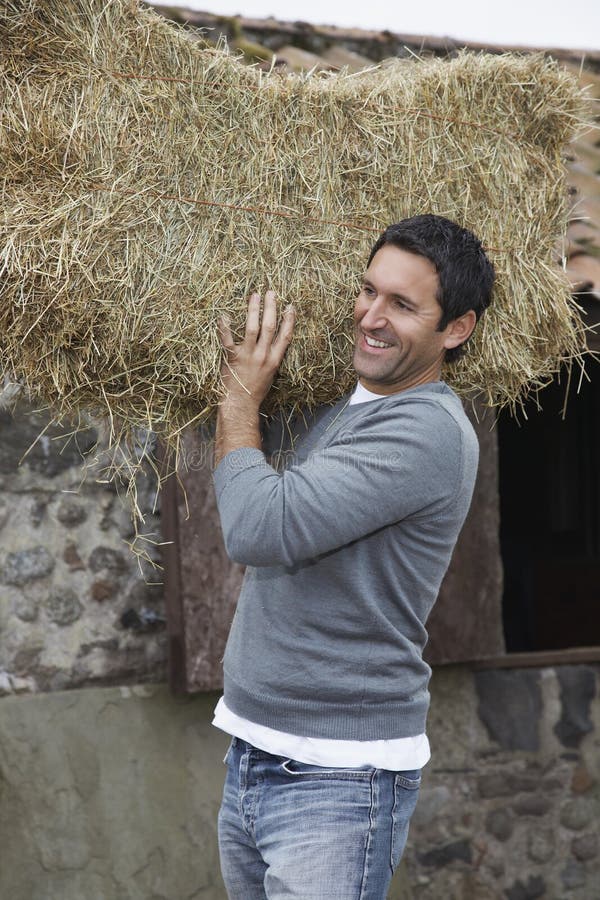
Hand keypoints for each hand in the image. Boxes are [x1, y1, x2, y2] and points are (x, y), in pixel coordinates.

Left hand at [218, 290, 294, 408]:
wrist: (241, 404)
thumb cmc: (255, 391)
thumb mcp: (270, 374)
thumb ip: (272, 357)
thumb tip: (274, 342)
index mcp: (274, 360)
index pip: (285, 336)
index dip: (289, 320)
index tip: (290, 306)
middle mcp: (263, 356)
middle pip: (269, 327)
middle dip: (271, 308)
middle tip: (271, 292)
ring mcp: (248, 356)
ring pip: (252, 328)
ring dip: (253, 310)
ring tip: (254, 296)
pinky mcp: (233, 358)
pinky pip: (228, 340)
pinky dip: (225, 327)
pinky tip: (224, 315)